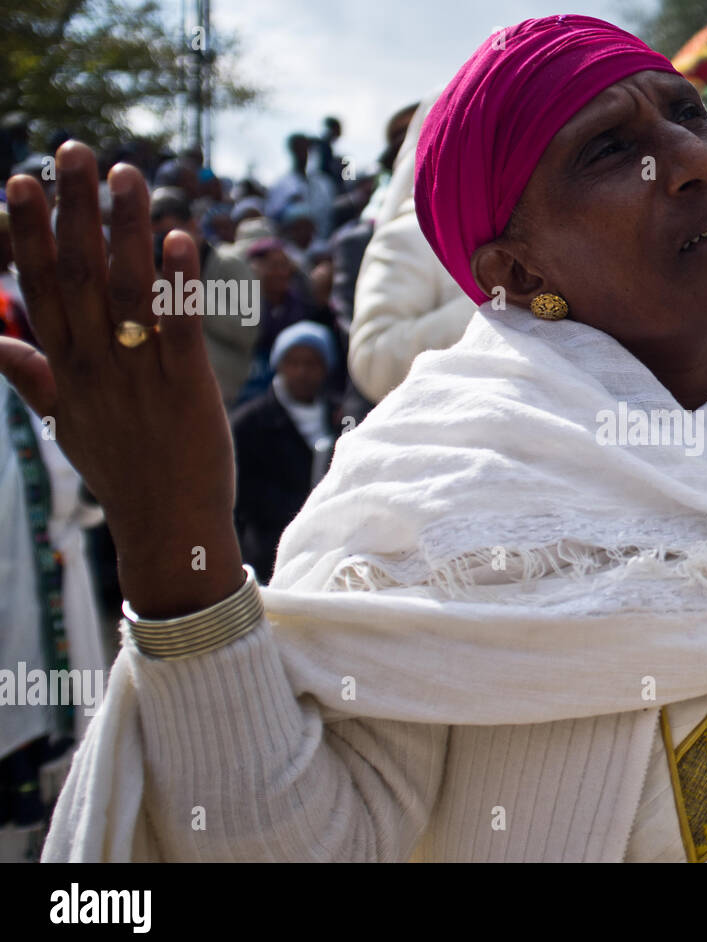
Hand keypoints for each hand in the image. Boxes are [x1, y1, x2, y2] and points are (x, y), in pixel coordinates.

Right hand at [1, 142, 244, 616]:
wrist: (167, 528)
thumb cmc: (121, 469)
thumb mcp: (63, 421)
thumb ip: (31, 375)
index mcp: (63, 368)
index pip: (38, 288)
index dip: (28, 233)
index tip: (22, 181)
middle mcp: (94, 365)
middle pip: (76, 275)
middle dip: (75, 210)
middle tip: (76, 150)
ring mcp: (140, 376)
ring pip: (127, 291)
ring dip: (127, 229)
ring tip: (129, 176)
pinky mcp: (187, 389)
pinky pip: (180, 328)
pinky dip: (177, 283)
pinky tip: (179, 238)